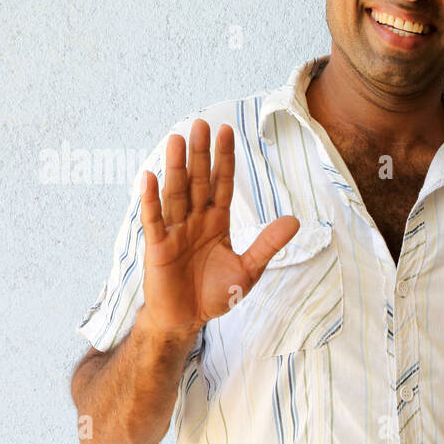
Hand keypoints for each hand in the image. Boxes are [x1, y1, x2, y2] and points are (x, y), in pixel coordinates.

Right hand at [140, 120, 298, 337]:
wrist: (187, 320)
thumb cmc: (215, 294)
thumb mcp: (248, 269)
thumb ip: (267, 244)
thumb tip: (295, 220)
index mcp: (217, 223)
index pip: (222, 185)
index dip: (225, 160)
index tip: (227, 132)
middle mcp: (195, 221)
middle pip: (198, 181)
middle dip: (200, 154)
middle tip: (202, 123)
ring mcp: (175, 231)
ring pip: (176, 193)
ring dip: (175, 167)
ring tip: (177, 138)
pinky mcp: (157, 247)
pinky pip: (154, 219)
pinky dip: (150, 199)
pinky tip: (148, 176)